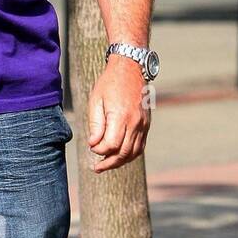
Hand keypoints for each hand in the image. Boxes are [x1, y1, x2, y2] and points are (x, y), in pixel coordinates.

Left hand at [86, 56, 150, 172]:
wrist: (130, 68)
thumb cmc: (109, 84)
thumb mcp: (96, 101)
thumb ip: (96, 124)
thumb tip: (94, 144)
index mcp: (120, 116)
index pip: (111, 145)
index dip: (99, 151)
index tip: (91, 147)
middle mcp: (135, 122)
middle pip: (123, 153)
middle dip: (109, 163)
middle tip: (97, 168)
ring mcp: (143, 124)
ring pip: (133, 152)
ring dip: (120, 162)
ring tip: (106, 165)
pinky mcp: (146, 124)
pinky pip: (140, 146)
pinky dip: (130, 155)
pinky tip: (119, 157)